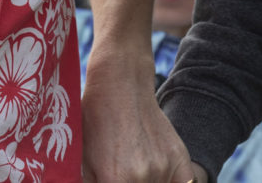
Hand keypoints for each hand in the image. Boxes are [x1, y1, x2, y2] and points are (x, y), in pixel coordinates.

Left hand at [80, 52, 195, 182]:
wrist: (121, 88)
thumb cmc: (95, 123)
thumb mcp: (82, 163)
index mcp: (113, 181)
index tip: (112, 181)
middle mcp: (141, 178)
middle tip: (124, 174)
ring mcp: (163, 168)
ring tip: (135, 172)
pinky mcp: (179, 159)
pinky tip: (157, 177)